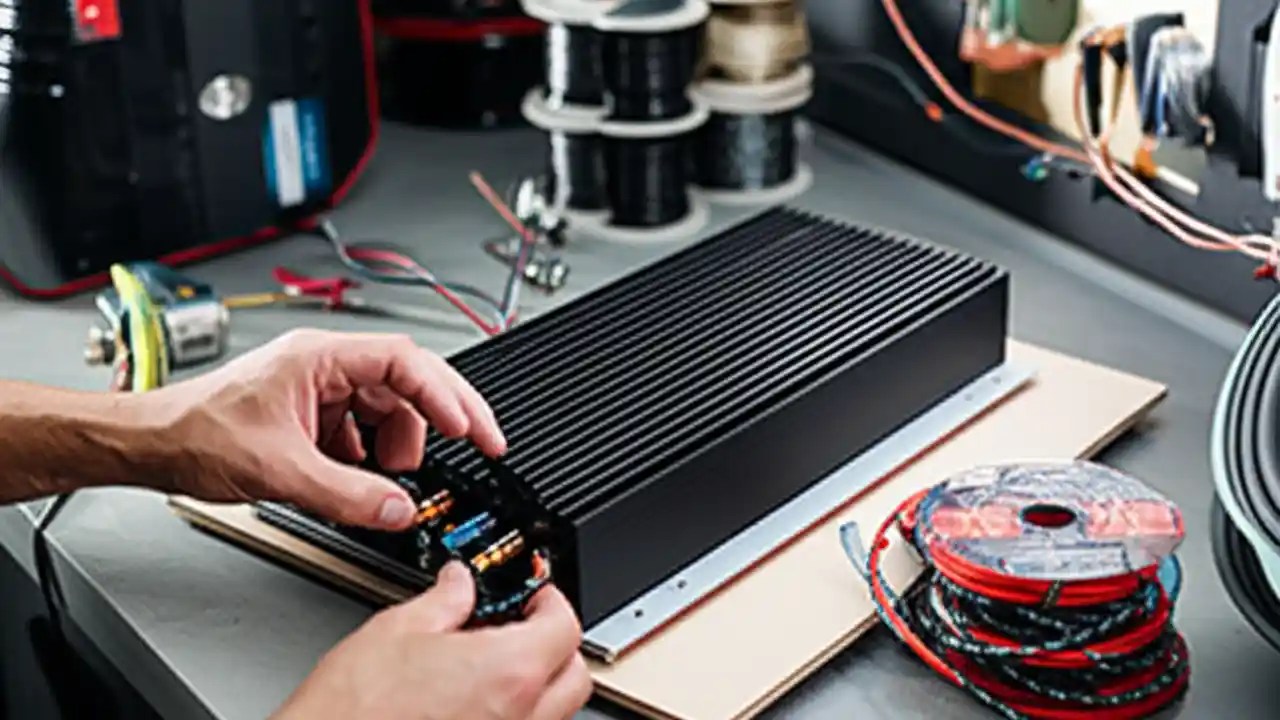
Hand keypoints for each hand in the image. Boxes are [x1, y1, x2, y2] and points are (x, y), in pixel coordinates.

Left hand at [141, 328, 505, 529]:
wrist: (152, 446)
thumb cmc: (195, 433)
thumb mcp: (280, 470)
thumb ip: (348, 494)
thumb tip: (400, 510)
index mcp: (321, 357)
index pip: (406, 362)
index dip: (447, 394)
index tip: (473, 428)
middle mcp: (326, 366)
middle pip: (407, 385)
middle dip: (443, 418)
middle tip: (482, 444)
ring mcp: (321, 391)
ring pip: (388, 414)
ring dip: (399, 449)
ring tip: (386, 481)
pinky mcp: (314, 417)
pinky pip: (364, 434)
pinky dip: (373, 460)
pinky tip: (358, 481)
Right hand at [273, 562, 591, 719]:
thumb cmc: (351, 711)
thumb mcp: (395, 631)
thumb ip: (443, 600)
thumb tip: (458, 583)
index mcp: (507, 672)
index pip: (565, 626)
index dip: (551, 600)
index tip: (535, 592)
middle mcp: (520, 717)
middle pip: (574, 676)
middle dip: (556, 644)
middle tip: (523, 624)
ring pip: (554, 713)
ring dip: (538, 683)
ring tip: (495, 662)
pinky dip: (512, 713)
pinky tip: (474, 700)